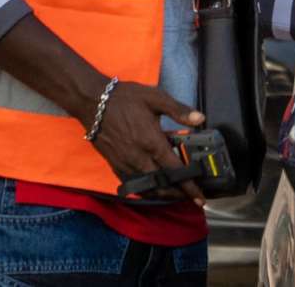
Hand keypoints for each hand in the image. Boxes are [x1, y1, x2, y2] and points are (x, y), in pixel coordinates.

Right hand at [90, 81, 205, 202]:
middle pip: (162, 185)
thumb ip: (179, 110)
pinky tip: (153, 188)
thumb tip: (200, 119)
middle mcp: (139, 158)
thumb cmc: (126, 99)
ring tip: (176, 194)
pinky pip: (133, 185)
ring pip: (147, 188)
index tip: (199, 197)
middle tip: (191, 197)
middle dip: (179, 194)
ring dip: (163, 194)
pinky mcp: (115, 166)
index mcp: (152, 142)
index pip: (175, 170)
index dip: (189, 185)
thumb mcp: (156, 98)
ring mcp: (125, 164)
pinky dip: (146, 191)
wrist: (94, 103)